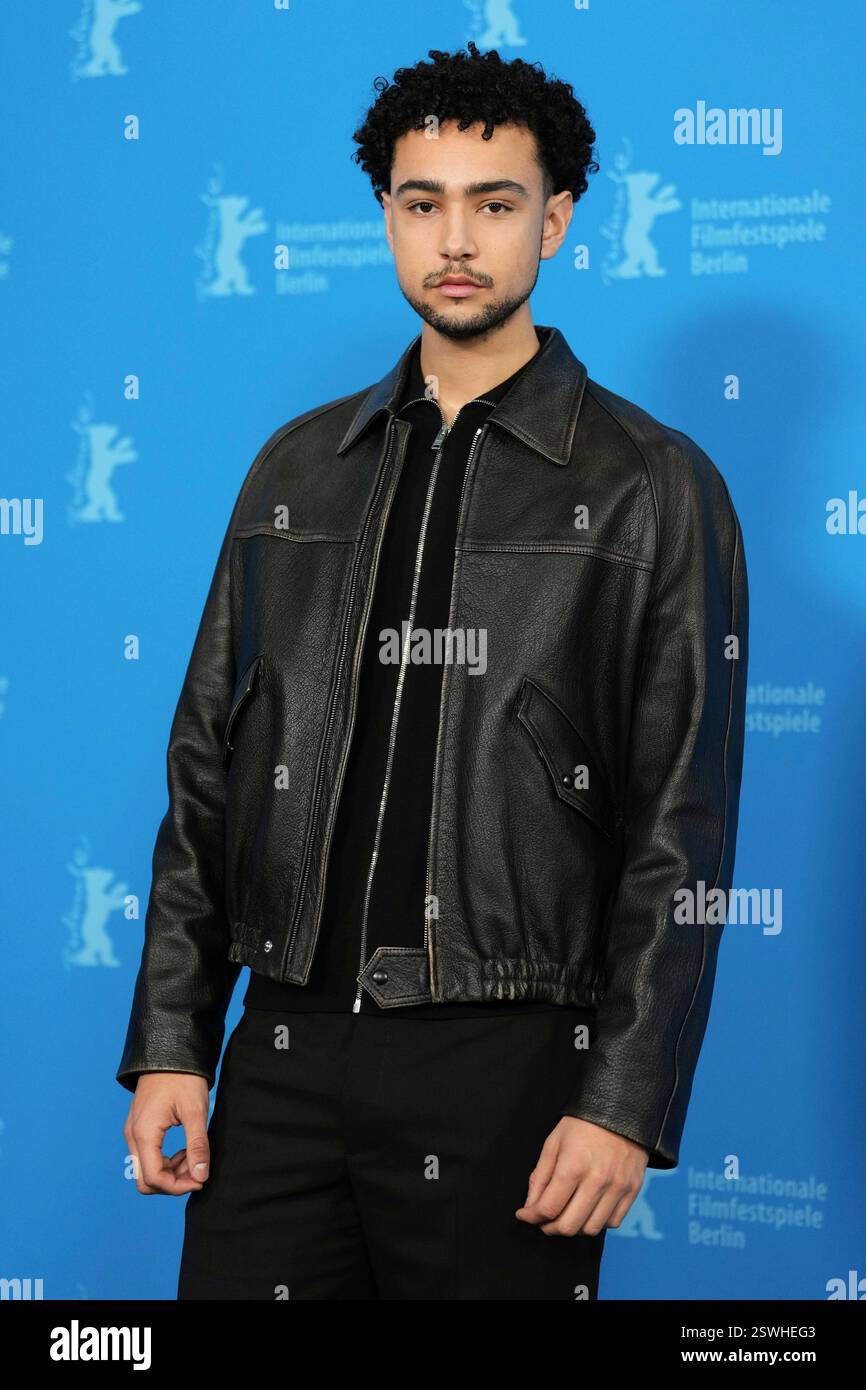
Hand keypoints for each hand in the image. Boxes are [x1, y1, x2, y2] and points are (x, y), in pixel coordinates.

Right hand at [123, 1073, 211, 1195]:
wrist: (170, 1051)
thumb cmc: (183, 1078)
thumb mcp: (195, 1111)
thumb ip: (197, 1145)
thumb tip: (201, 1176)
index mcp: (144, 1133)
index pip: (153, 1179)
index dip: (178, 1186)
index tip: (201, 1179)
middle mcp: (132, 1136)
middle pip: (145, 1179)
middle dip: (172, 1182)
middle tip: (197, 1168)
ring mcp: (134, 1132)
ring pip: (146, 1169)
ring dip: (170, 1172)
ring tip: (194, 1156)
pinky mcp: (139, 1127)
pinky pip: (148, 1156)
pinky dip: (166, 1160)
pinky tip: (184, 1150)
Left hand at [515, 1116, 648, 1235]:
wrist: (621, 1110)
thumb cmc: (583, 1124)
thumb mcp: (554, 1142)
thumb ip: (540, 1176)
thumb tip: (531, 1205)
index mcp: (574, 1166)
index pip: (549, 1208)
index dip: (531, 1217)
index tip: (525, 1215)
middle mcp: (597, 1180)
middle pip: (569, 1226)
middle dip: (549, 1228)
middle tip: (542, 1221)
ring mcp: (617, 1187)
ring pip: (591, 1229)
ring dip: (574, 1228)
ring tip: (565, 1215)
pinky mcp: (632, 1190)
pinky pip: (613, 1222)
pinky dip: (597, 1222)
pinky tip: (588, 1209)